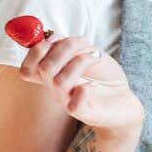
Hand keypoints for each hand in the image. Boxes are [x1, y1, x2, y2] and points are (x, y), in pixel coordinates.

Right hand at [18, 32, 143, 135]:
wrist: (124, 98)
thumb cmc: (102, 75)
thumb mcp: (84, 52)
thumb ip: (66, 44)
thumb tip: (51, 37)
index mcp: (51, 74)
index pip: (27, 68)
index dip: (37, 50)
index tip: (57, 38)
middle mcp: (55, 89)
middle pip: (44, 68)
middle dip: (65, 48)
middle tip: (85, 43)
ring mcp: (68, 102)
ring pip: (60, 82)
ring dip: (81, 62)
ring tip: (96, 57)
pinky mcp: (84, 114)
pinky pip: (74, 104)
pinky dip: (85, 90)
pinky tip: (94, 86)